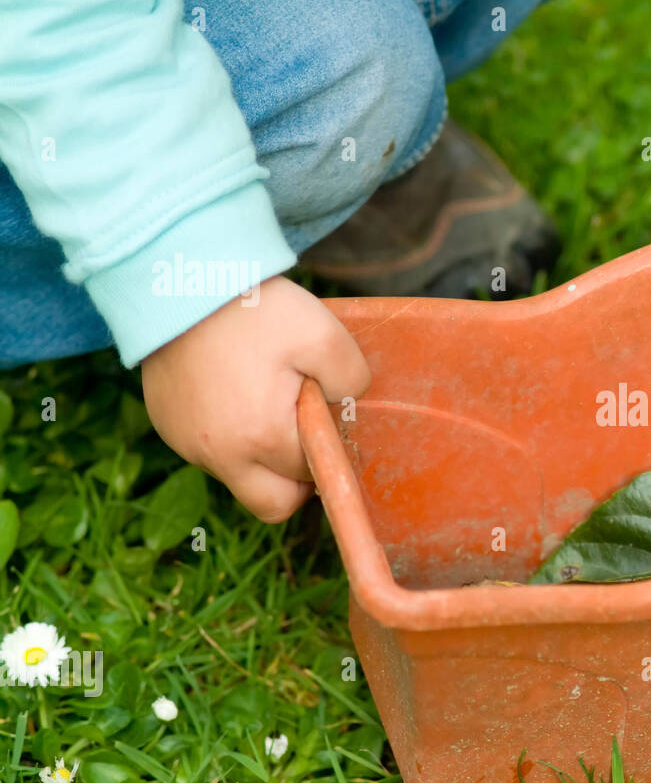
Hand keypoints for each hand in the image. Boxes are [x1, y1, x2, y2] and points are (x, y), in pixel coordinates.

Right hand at [142, 275, 369, 522]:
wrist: (176, 279)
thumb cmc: (254, 309)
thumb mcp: (324, 334)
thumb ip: (352, 378)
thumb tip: (350, 401)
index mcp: (262, 439)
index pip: (311, 475)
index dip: (326, 452)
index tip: (328, 421)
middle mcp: (219, 455)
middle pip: (272, 504)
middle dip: (295, 481)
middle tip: (304, 436)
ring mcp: (186, 443)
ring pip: (237, 476)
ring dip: (258, 454)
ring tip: (265, 398)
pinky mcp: (165, 425)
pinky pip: (206, 449)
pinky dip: (227, 434)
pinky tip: (233, 390)